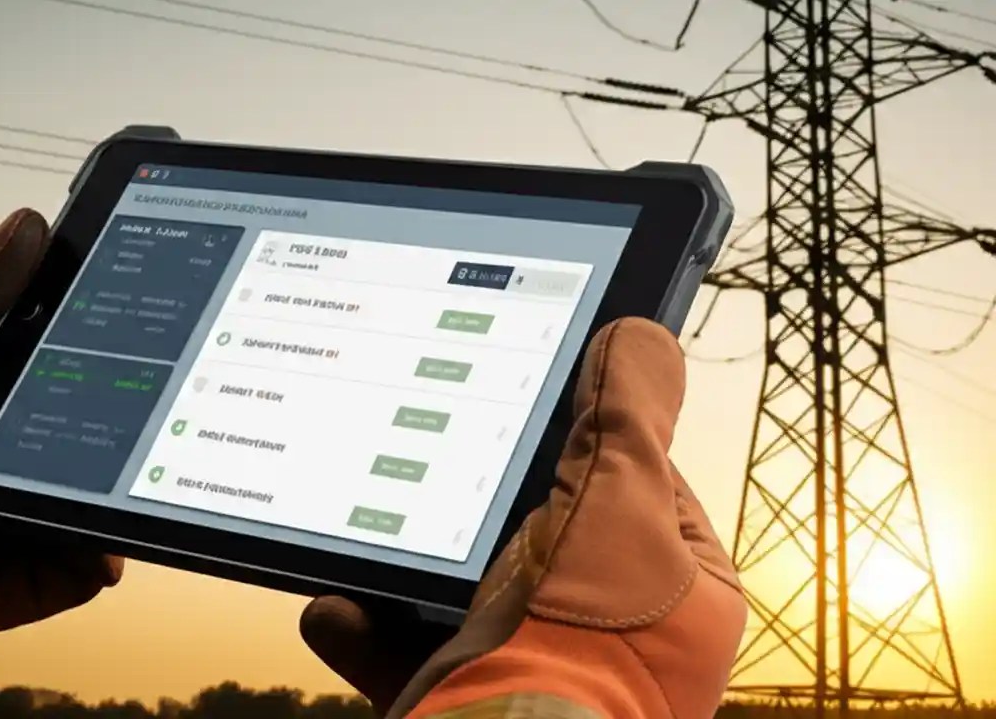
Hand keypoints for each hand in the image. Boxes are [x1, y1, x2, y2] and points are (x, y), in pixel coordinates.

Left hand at [0, 209, 121, 652]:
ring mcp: (65, 508)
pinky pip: (109, 550)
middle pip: (129, 420)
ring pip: (129, 487)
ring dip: (135, 472)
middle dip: (150, 403)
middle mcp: (57, 450)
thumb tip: (30, 228)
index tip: (154, 302)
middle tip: (160, 377)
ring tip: (131, 449)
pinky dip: (111, 538)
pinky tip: (99, 516)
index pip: (100, 358)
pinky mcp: (63, 566)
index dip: (130, 334)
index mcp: (29, 396)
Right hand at [300, 318, 745, 717]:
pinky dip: (365, 624)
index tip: (536, 404)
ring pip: (464, 586)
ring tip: (378, 529)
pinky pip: (403, 643)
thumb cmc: (582, 652)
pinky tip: (341, 606)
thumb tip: (640, 338)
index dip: (587, 436)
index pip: (639, 483)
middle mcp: (614, 636)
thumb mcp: (619, 504)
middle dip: (478, 498)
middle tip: (440, 459)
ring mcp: (537, 667)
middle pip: (540, 529)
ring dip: (409, 560)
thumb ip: (629, 416)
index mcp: (679, 592)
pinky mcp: (464, 694)